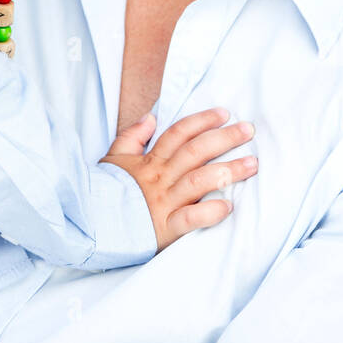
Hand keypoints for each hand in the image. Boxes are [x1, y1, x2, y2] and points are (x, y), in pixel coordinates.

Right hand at [101, 108, 256, 250]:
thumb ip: (132, 137)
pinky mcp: (165, 229)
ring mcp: (163, 203)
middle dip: (224, 138)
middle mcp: (160, 178)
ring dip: (227, 171)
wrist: (90, 225)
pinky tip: (228, 207)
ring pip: (198, 181)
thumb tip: (150, 116)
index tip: (225, 113)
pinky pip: (190, 219)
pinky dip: (210, 212)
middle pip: (195, 152)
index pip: (179, 133)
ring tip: (252, 164)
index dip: (202, 120)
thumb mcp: (114, 159)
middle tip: (249, 130)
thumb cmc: (105, 193)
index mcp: (150, 162)